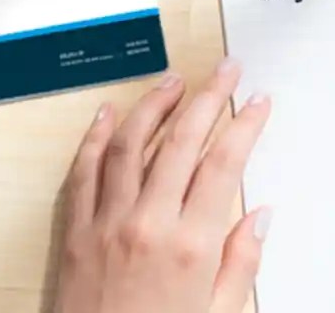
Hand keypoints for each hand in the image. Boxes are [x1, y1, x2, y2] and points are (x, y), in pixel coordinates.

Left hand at [56, 60, 271, 312]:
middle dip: (209, 98)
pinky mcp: (74, 230)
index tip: (259, 102)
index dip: (244, 126)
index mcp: (191, 246)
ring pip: (131, 143)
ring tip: (175, 81)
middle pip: (183, 141)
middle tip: (227, 70)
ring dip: (155, 105)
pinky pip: (84, 170)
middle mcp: (147, 224)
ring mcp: (106, 223)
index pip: (224, 164)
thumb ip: (241, 263)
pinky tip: (109, 113)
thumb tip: (259, 215)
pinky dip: (97, 136)